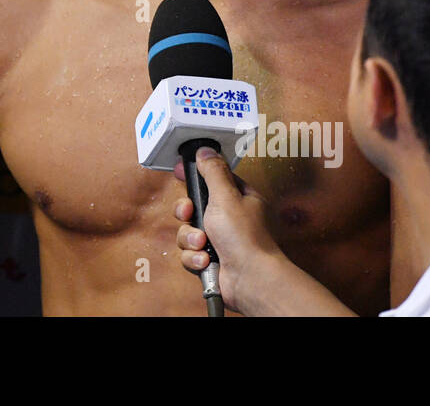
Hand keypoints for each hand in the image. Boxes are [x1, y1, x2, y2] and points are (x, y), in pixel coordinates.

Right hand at [172, 147, 282, 314]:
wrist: (249, 279)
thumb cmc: (245, 237)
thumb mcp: (226, 196)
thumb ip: (213, 171)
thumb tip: (205, 150)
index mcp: (238, 198)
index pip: (212, 179)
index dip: (195, 175)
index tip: (180, 171)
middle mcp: (228, 218)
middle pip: (193, 205)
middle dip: (187, 212)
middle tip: (190, 213)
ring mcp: (218, 240)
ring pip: (187, 231)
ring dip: (190, 238)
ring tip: (203, 244)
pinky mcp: (209, 259)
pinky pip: (189, 252)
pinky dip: (194, 257)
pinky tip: (206, 259)